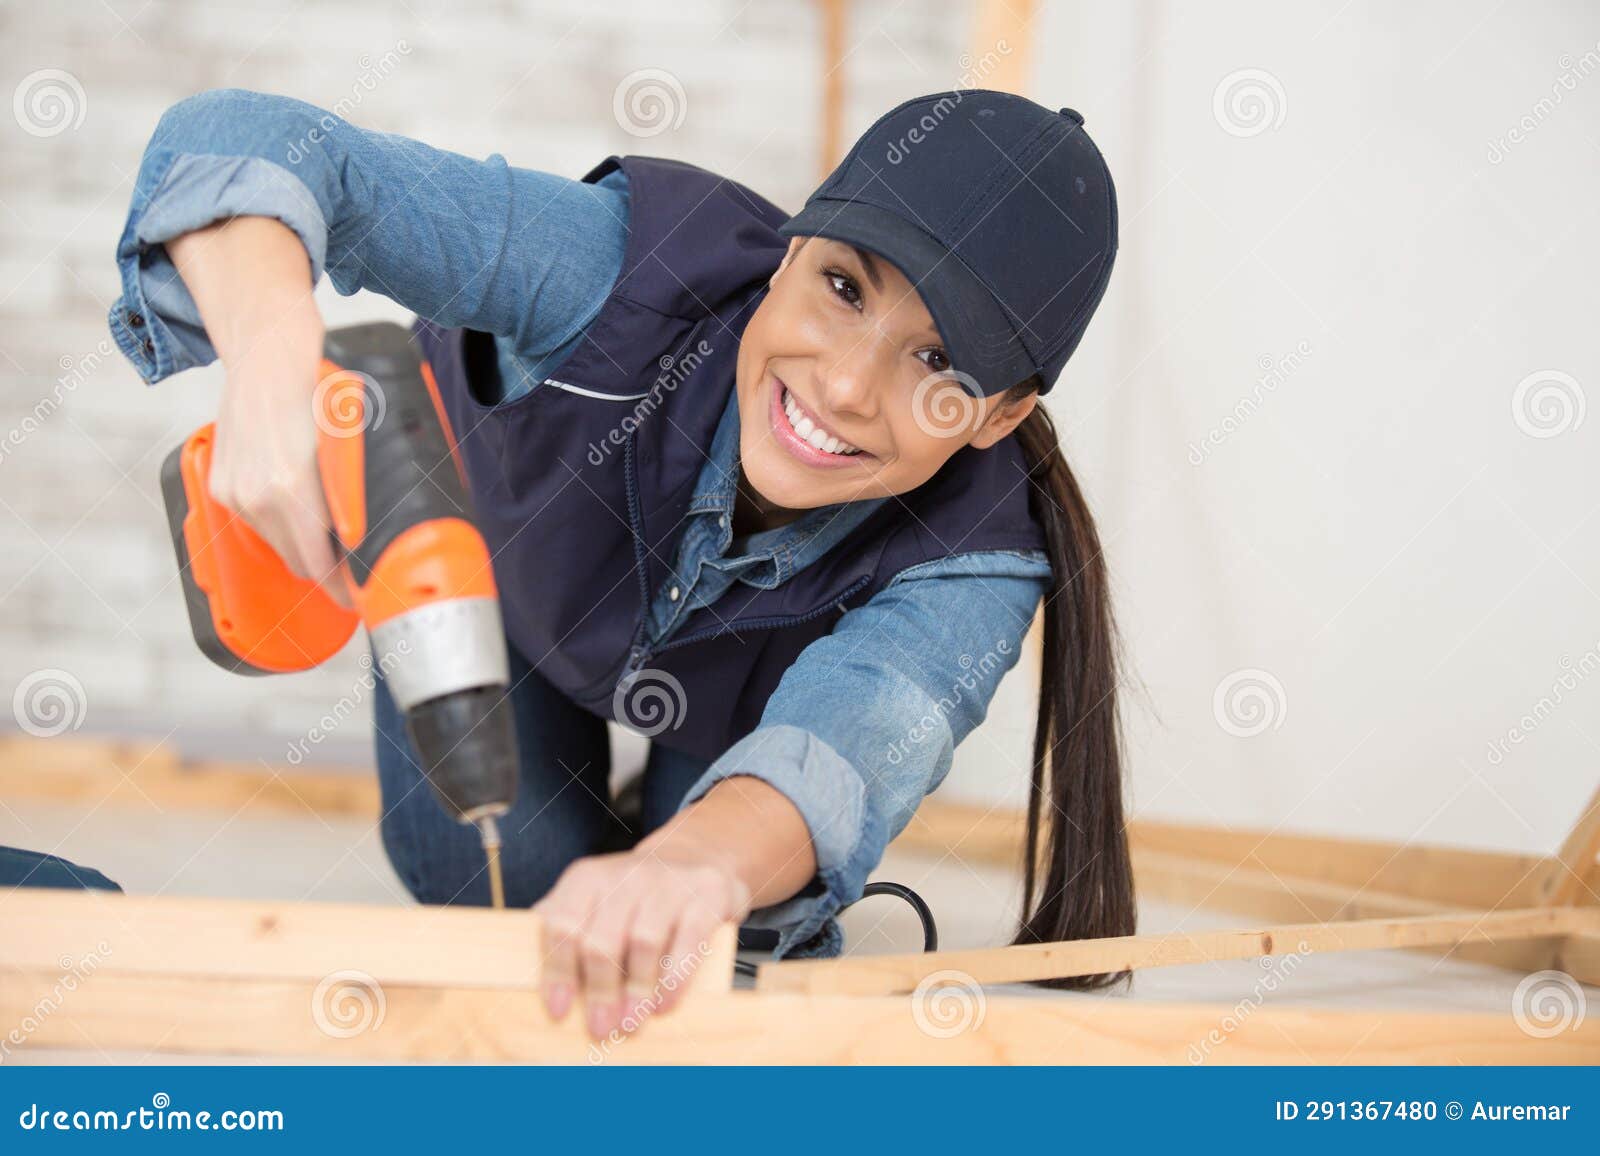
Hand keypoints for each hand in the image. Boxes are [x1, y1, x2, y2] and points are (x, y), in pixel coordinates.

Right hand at [167, 217, 351, 608]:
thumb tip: (377, 539)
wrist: (267, 355)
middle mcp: (258, 496)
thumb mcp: (352, 447)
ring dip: (303, 544)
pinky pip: (258, 524)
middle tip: (356, 562)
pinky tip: (299, 505)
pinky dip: (280, 523)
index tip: (363, 594)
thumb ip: (356, 498)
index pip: (320, 564)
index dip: (345, 587)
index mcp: (293, 490)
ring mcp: (236, 493)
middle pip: (300, 562)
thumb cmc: (319, 392)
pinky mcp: (222, 486)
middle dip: (328, 567)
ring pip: (278, 545)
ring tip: (330, 528)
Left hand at [534, 833, 751, 1040]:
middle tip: (601, 1028)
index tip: (559, 1010)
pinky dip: (674, 979)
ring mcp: (668, 883)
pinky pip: (689, 941)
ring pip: (644, 942)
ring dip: (636, 991)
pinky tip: (664, 1003)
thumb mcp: (597, 900)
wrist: (698, 858)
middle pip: (601, 939)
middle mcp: (626, 875)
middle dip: (599, 991)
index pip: (561, 924)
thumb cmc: (638, 895)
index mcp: (587, 879)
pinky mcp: (705, 895)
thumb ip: (566, 928)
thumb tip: (530, 977)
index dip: (557, 972)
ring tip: (632, 1023)